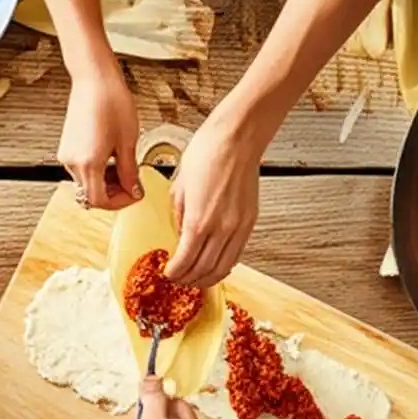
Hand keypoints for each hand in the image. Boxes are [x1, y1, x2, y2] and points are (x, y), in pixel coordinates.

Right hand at [59, 61, 141, 209]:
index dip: (120, 202)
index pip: (99, 200)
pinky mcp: (66, 147)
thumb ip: (130, 172)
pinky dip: (96, 171)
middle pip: (91, 195)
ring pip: (86, 183)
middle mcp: (72, 162)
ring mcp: (67, 155)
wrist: (94, 79)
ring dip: (105, 183)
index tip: (134, 195)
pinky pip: (81, 170)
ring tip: (123, 166)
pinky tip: (110, 157)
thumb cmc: (111, 101)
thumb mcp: (128, 141)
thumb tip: (134, 190)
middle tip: (131, 183)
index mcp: (88, 163)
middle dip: (113, 194)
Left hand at [165, 116, 261, 287]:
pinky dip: (224, 265)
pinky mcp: (249, 222)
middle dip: (188, 280)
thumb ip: (178, 215)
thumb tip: (178, 235)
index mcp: (198, 221)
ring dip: (206, 278)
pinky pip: (237, 254)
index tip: (167, 273)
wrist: (237, 138)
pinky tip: (214, 263)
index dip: (174, 273)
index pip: (184, 263)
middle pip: (204, 271)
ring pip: (223, 268)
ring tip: (195, 277)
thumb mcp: (179, 186)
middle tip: (178, 278)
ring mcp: (238, 227)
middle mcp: (221, 229)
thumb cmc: (207, 153)